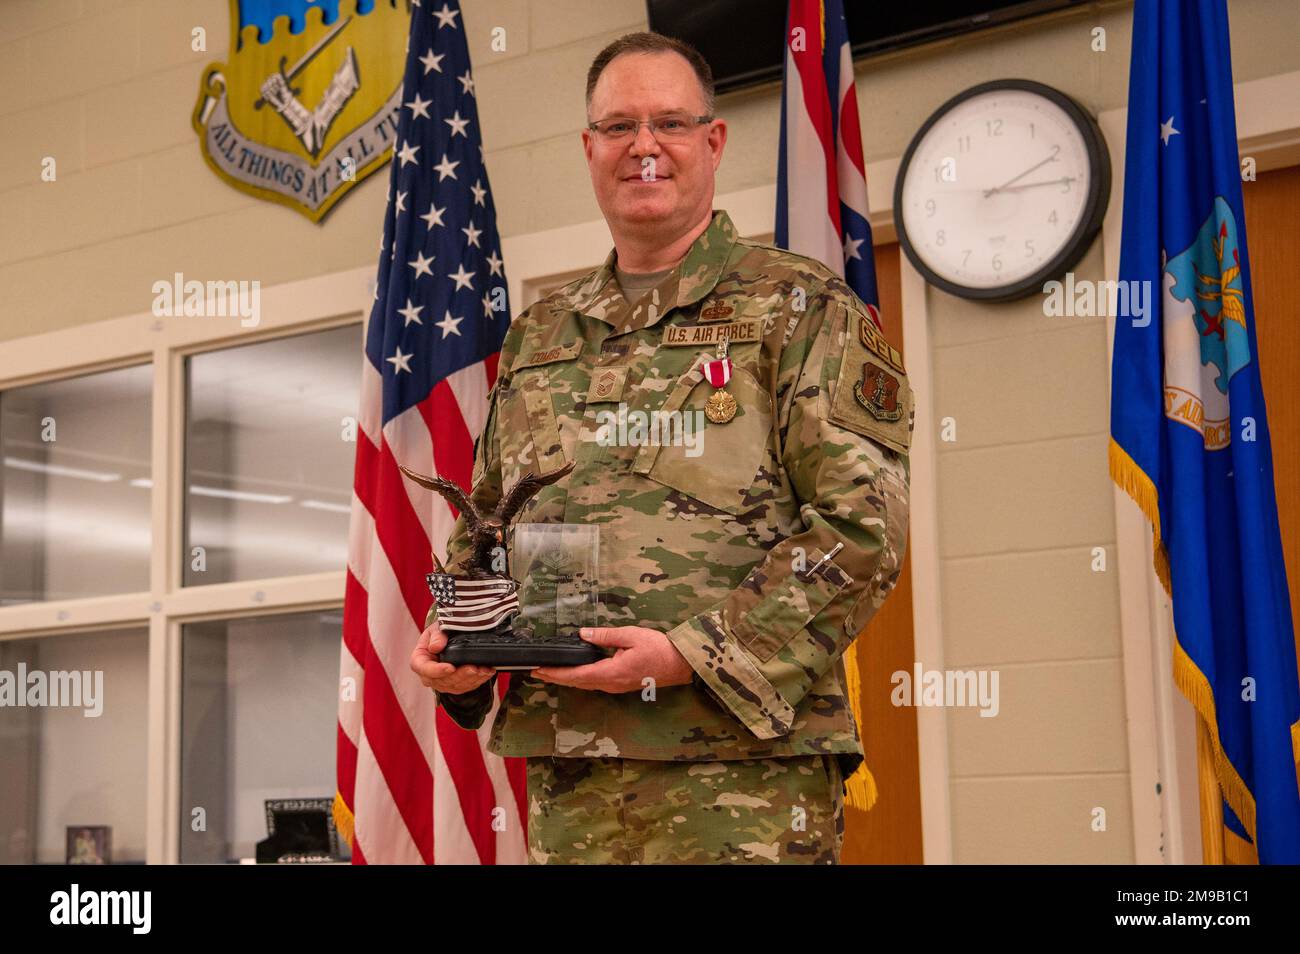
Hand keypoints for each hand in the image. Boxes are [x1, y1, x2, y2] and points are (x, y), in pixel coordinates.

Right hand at [410, 621, 496, 695]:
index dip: (438, 670)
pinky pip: (466, 687)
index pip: (425, 669)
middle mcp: (429, 676)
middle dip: (461, 675)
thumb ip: (437, 636)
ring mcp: (442, 683)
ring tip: (483, 670)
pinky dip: (478, 680)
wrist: (448, 638)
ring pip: (457, 686)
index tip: (451, 667)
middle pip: (444, 681)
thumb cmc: (440, 633)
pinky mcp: (455, 686)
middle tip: (473, 668)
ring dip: (472, 679)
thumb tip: (436, 647)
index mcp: (419, 661)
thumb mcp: (436, 628)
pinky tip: (486, 672)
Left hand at [532, 626, 694, 692]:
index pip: (576, 675)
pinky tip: (575, 672)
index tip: (538, 670)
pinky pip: (594, 683)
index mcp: (610, 673)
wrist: (680, 665)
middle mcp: (610, 684)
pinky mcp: (620, 685)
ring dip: (566, 679)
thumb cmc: (659, 649)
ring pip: (585, 685)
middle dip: (555, 677)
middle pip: (577, 683)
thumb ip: (605, 636)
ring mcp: (616, 687)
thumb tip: (583, 634)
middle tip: (536, 671)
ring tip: (550, 672)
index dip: (555, 674)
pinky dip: (579, 678)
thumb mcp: (631, 636)